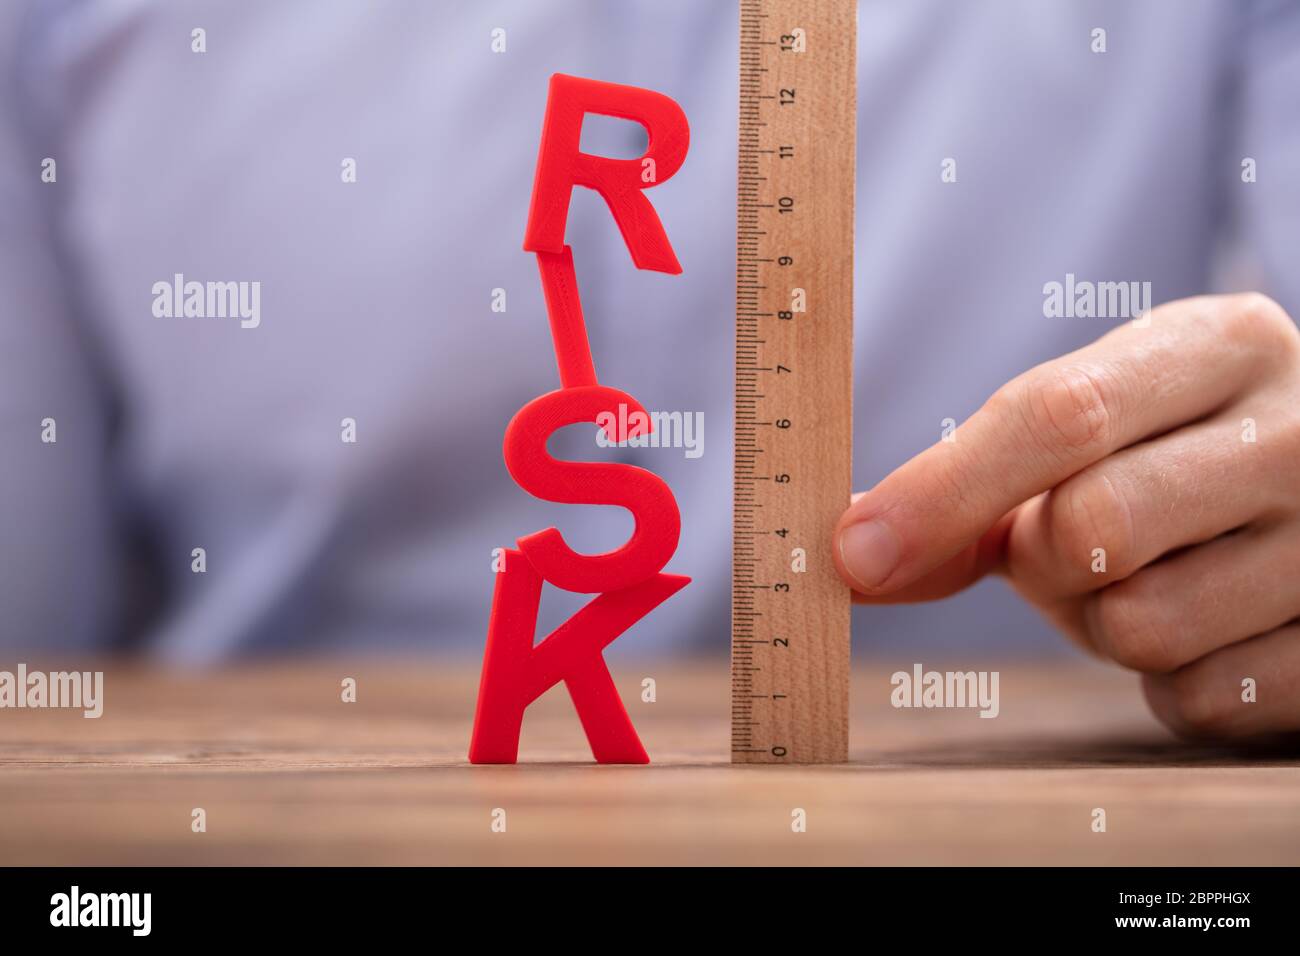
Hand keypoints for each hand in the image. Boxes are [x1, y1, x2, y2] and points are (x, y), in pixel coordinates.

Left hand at [832, 294, 1299, 740]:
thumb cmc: (1164, 467)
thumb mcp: (1084, 443)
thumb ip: (964, 494)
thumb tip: (848, 559)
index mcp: (1220, 345)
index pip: (1060, 412)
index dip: (943, 491)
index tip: (855, 553)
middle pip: (1095, 525)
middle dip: (1045, 559)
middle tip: (1071, 547)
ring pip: (1144, 626)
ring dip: (1106, 626)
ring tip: (1151, 580)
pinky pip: (1195, 700)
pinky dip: (1166, 683)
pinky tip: (1205, 631)